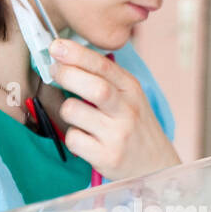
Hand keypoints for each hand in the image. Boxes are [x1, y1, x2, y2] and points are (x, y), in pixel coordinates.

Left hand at [49, 37, 179, 181]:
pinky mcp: (107, 157)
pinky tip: (85, 139)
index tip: (56, 46)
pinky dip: (72, 137)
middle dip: (67, 74)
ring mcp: (117, 135)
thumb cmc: (135, 127)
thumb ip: (105, 79)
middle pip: (93, 87)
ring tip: (76, 115)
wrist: (156, 165)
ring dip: (67, 110)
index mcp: (131, 90)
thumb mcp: (129, 97)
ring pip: (74, 111)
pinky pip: (73, 139)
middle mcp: (127, 111)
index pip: (103, 66)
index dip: (77, 54)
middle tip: (54, 71)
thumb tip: (65, 57)